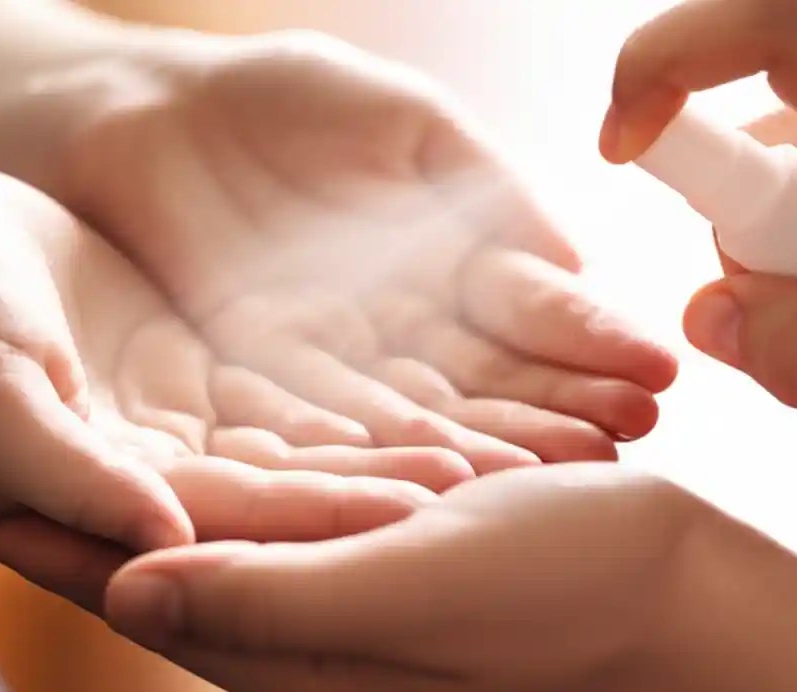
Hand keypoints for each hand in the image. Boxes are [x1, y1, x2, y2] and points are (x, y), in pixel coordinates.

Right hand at [0, 167, 470, 550]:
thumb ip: (67, 467)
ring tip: (500, 446)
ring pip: (319, 449)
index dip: (329, 513)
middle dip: (396, 493)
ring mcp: (195, 431)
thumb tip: (163, 539)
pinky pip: (311, 394)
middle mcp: (167, 479)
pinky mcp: (216, 382)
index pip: (238, 518)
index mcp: (112, 496)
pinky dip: (378, 397)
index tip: (423, 507)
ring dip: (404, 450)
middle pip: (299, 494)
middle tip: (501, 484)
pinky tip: (447, 394)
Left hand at [0, 463, 716, 691]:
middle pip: (195, 586)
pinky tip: (254, 471)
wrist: (700, 607)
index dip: (73, 554)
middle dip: (109, 539)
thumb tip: (130, 590)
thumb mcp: (418, 586)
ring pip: (254, 562)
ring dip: (182, 518)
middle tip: (36, 481)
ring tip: (121, 466)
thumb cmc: (578, 592)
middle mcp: (337, 655)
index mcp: (318, 666)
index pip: (163, 601)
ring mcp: (381, 624)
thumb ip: (276, 593)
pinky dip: (269, 507)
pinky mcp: (423, 590)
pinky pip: (321, 546)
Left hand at [53, 32, 676, 470]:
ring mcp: (340, 372)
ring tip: (559, 481)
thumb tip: (574, 259)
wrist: (141, 118)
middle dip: (559, 412)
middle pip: (492, 383)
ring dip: (491, 451)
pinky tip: (440, 489)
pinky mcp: (265, 395)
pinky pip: (326, 434)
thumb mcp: (406, 122)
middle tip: (632, 443)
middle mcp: (406, 333)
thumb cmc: (280, 97)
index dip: (590, 343)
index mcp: (449, 264)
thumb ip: (486, 187)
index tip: (655, 371)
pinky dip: (382, 460)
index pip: (534, 314)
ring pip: (424, 419)